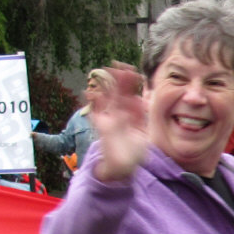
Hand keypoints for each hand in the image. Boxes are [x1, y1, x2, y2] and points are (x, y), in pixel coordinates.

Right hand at [90, 62, 148, 181]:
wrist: (124, 169)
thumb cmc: (134, 152)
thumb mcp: (143, 132)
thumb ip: (141, 116)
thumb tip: (143, 99)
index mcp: (130, 115)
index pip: (130, 96)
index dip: (131, 84)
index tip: (134, 71)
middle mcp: (119, 115)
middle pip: (118, 94)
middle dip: (119, 81)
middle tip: (118, 65)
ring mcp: (110, 120)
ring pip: (107, 99)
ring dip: (106, 86)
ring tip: (104, 72)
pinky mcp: (102, 128)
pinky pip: (96, 114)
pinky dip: (93, 104)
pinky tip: (89, 93)